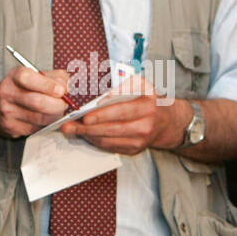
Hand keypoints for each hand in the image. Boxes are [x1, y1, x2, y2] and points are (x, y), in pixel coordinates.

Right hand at [0, 66, 69, 137]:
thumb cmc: (19, 89)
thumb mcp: (34, 75)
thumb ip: (54, 77)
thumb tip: (69, 85)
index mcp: (14, 77)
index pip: (28, 79)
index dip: (48, 85)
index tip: (61, 90)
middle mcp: (8, 94)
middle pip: (37, 102)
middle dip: (57, 104)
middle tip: (65, 103)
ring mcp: (9, 113)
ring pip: (40, 118)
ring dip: (55, 116)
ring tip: (58, 110)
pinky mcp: (13, 128)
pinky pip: (37, 128)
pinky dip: (47, 123)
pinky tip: (48, 117)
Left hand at [60, 74, 180, 155]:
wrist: (167, 122)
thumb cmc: (149, 100)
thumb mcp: (143, 85)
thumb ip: (124, 86)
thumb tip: (102, 96)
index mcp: (148, 106)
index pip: (122, 111)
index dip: (102, 115)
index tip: (85, 117)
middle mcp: (145, 125)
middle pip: (112, 129)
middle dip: (88, 128)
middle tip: (69, 126)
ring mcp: (140, 141)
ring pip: (109, 140)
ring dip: (89, 136)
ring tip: (73, 130)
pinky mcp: (135, 150)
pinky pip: (111, 147)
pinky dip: (96, 141)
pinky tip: (86, 135)